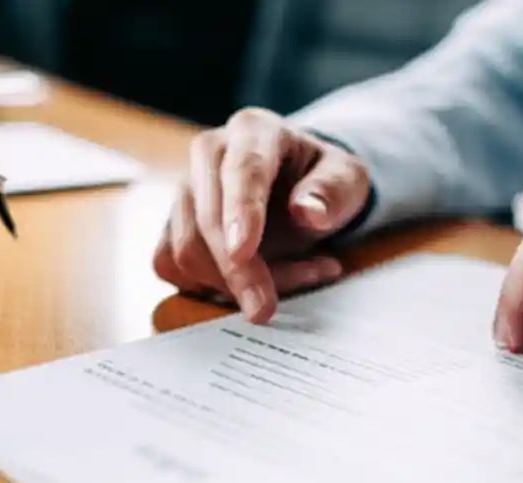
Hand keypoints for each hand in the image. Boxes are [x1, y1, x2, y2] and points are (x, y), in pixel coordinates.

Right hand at [154, 108, 371, 321]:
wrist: (299, 188)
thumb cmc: (323, 181)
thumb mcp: (349, 179)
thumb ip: (333, 191)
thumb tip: (307, 210)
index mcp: (254, 131)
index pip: (242, 171)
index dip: (241, 212)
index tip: (243, 253)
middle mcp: (209, 154)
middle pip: (205, 218)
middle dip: (235, 271)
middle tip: (264, 309)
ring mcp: (185, 190)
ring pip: (185, 248)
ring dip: (230, 284)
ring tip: (292, 281)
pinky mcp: (174, 225)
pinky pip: (174, 266)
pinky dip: (209, 288)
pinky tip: (254, 285)